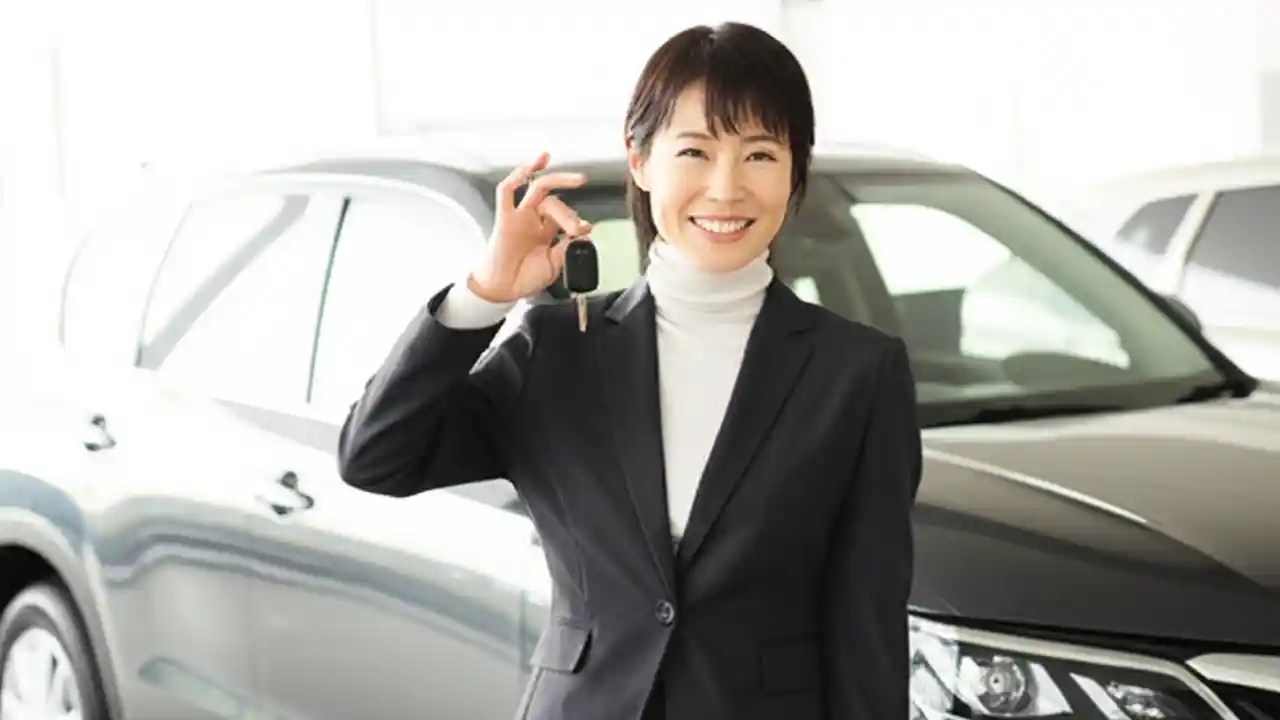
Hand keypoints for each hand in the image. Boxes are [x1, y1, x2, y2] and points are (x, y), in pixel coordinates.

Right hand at [469, 152, 592, 302]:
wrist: (502, 291)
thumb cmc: (524, 279)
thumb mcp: (554, 266)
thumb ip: (566, 249)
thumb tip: (584, 235)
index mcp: (546, 232)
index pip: (565, 215)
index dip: (577, 220)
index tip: (586, 229)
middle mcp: (533, 220)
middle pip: (555, 202)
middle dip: (569, 214)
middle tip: (577, 227)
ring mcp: (520, 217)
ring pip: (539, 189)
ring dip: (559, 180)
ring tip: (578, 180)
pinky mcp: (504, 218)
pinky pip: (507, 190)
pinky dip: (519, 175)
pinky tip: (534, 165)